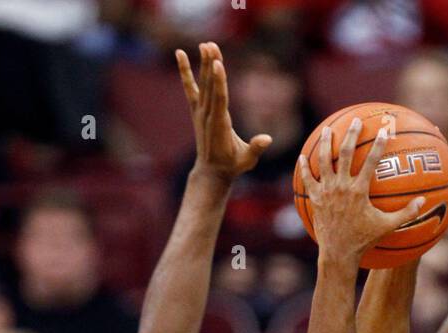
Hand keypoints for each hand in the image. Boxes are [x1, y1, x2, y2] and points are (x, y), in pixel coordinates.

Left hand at [177, 42, 271, 181]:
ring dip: (204, 63)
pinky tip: (180, 54)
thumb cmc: (232, 165)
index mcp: (220, 125)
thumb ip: (255, 149)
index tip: (218, 63)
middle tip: (211, 45)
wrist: (211, 172)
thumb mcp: (247, 161)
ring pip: (203, 84)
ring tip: (206, 44)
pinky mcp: (196, 110)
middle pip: (210, 86)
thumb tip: (267, 139)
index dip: (219, 81)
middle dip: (211, 65)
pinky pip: (189, 87)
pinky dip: (185, 71)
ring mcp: (200, 112)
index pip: (220, 99)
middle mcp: (208, 115)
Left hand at [298, 120, 425, 261]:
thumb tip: (423, 202)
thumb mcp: (387, 227)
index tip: (384, 131)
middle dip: (351, 134)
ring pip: (324, 161)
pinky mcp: (315, 198)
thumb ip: (406, 214)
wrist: (338, 254)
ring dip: (325, 143)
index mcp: (359, 191)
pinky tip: (303, 157)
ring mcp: (327, 191)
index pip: (371, 162)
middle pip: (345, 153)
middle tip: (355, 121)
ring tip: (327, 130)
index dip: (379, 145)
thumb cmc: (363, 241)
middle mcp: (342, 187)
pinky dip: (305, 167)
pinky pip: (308, 179)